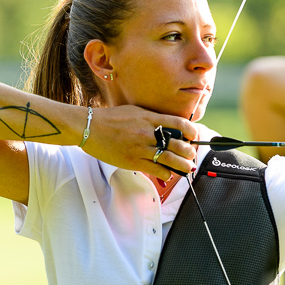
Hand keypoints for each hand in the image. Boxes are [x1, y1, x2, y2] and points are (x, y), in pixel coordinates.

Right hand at [81, 105, 198, 180]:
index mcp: (149, 118)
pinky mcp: (133, 161)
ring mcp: (140, 148)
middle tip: (191, 155)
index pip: (179, 123)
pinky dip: (165, 173)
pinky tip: (167, 173)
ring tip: (187, 168)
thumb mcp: (136, 111)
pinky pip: (156, 169)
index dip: (191, 131)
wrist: (90, 128)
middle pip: (178, 144)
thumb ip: (152, 118)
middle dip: (189, 152)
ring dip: (182, 165)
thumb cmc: (112, 118)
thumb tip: (170, 125)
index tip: (194, 136)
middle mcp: (147, 133)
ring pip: (170, 159)